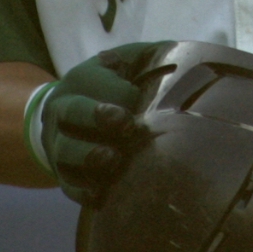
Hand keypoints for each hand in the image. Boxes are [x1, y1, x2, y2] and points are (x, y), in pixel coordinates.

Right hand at [39, 42, 163, 204]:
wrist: (67, 113)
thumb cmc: (111, 84)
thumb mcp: (125, 63)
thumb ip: (150, 58)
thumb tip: (193, 60)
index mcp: (81, 80)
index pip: (96, 82)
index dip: (121, 93)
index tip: (140, 98)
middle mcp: (64, 110)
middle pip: (72, 112)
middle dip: (97, 117)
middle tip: (126, 124)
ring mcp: (59, 144)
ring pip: (66, 151)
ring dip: (89, 156)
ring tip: (113, 160)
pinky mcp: (64, 174)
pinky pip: (69, 185)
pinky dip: (84, 190)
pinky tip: (102, 194)